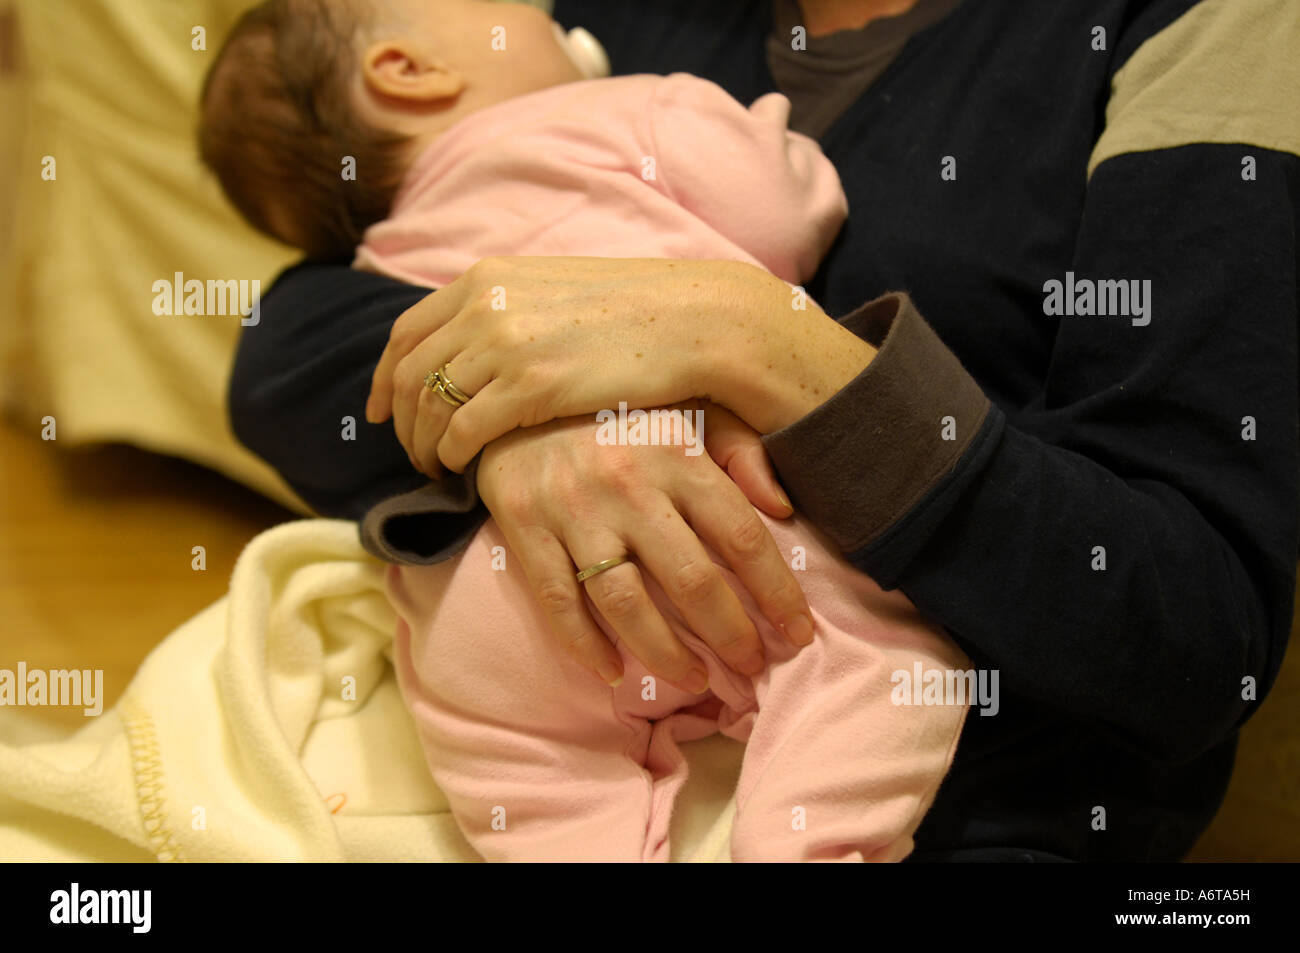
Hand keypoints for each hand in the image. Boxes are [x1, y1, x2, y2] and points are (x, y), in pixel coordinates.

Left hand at [365, 256, 875, 474]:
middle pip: (409, 375)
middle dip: (401, 421)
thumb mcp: (555, 289)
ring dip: (424, 446)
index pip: (406, 333)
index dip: (385, 378)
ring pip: (430, 409)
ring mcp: (504, 345)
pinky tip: (464, 471)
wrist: (693, 320)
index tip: (383, 410)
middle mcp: (484, 305)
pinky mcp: (529, 386)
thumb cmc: (635, 313)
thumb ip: (507, 308)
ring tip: (437, 469)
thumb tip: (477, 341)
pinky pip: (463, 433)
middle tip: (411, 452)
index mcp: (487, 278)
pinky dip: (452, 457)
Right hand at [475, 405, 812, 691]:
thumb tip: (782, 509)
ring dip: (665, 654)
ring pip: (625, 603)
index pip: (742, 536)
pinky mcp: (525, 527)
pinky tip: (613, 673)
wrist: (518, 391)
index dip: (777, 593)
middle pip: (691, 580)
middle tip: (751, 668)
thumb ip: (740, 450)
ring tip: (694, 680)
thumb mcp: (689, 407)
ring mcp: (574, 509)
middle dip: (731, 635)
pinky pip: (559, 603)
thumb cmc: (619, 409)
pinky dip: (585, 647)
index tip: (798, 632)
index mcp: (678, 452)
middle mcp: (629, 484)